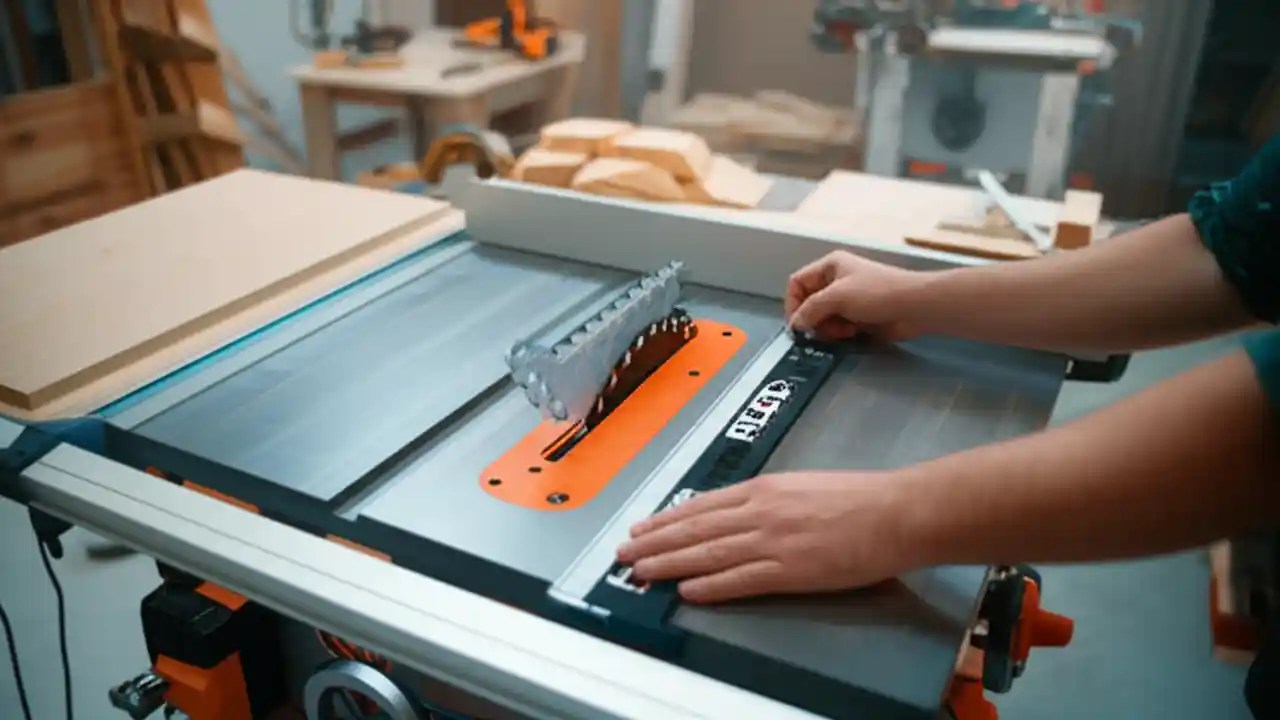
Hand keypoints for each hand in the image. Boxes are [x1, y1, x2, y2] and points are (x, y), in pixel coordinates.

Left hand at [616, 471, 921, 602]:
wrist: (893, 512)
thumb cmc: (856, 497)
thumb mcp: (801, 485)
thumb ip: (768, 498)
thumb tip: (739, 510)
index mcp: (763, 488)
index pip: (702, 505)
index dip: (667, 519)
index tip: (642, 527)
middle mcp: (759, 511)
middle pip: (695, 528)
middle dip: (655, 541)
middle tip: (625, 552)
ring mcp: (772, 540)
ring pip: (708, 553)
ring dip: (669, 563)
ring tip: (641, 571)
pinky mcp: (789, 570)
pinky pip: (740, 579)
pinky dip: (710, 585)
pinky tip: (686, 590)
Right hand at [785, 251, 923, 341]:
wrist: (914, 306)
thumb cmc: (875, 294)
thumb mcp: (837, 297)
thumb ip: (810, 310)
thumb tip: (795, 325)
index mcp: (829, 266)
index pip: (797, 283)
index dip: (793, 304)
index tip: (798, 325)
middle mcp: (836, 280)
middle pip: (808, 303)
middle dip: (814, 319)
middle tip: (825, 330)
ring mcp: (848, 299)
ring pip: (822, 318)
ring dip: (829, 328)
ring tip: (846, 331)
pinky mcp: (859, 316)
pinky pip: (838, 326)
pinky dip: (841, 333)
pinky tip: (854, 333)